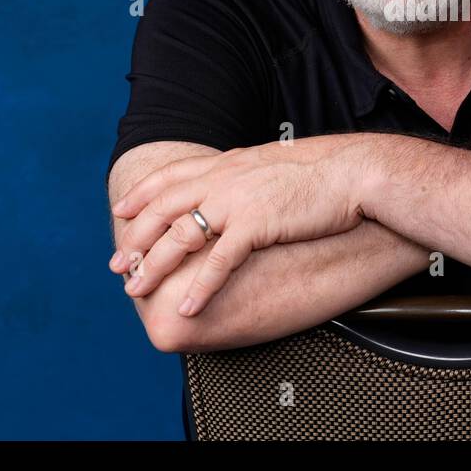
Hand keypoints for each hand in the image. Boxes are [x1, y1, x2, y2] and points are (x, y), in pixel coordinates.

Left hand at [108, 135, 368, 316]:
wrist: (352, 171)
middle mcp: (223, 180)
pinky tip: (186, 307)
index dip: (142, 195)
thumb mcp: (271, 165)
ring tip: (136, 289)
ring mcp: (236, 201)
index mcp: (226, 164)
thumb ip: (244, 176)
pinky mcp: (256, 224)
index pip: (170, 177)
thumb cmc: (320, 172)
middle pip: (163, 210)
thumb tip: (234, 186)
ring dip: (153, 266)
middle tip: (118, 266)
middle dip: (135, 240)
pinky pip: (218, 262)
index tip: (121, 212)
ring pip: (179, 237)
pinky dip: (198, 287)